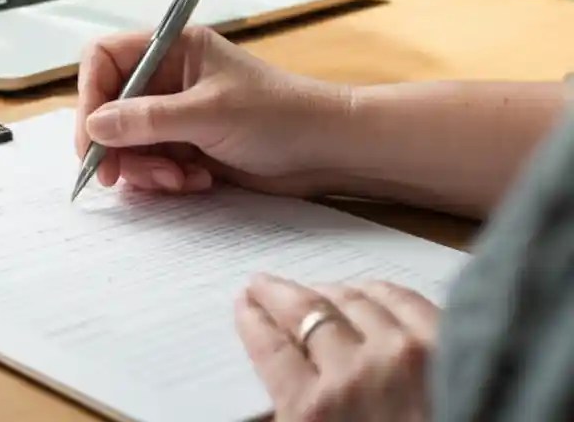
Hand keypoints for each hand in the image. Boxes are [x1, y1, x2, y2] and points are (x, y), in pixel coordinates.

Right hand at [74, 26, 351, 196]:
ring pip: (125, 143)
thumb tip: (95, 125)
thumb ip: (147, 120)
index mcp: (172, 49)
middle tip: (118, 175)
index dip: (90, 94)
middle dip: (114, 144)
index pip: (104, 60)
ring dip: (144, 168)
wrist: (327, 151)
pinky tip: (196, 181)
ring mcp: (173, 115)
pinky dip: (164, 179)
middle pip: (107, 108)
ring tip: (180, 179)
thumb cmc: (281, 115)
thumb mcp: (209, 114)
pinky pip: (148, 165)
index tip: (93, 135)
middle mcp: (166, 79)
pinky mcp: (183, 147)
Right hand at [236, 274, 438, 421]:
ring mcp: (403, 353)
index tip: (246, 304)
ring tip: (317, 288)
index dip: (253, 321)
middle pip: (303, 313)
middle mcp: (353, 373)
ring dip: (326, 290)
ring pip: (351, 299)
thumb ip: (297, 417)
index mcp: (314, 411)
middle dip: (278, 294)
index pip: (270, 348)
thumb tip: (283, 395)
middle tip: (265, 284)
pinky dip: (377, 291)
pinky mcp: (447, 344)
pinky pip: (401, 298)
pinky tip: (369, 290)